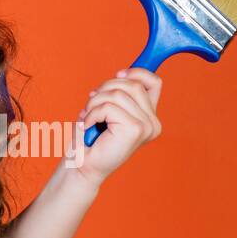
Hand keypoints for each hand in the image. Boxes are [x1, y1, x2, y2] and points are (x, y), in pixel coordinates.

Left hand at [71, 68, 162, 187]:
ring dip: (94, 103)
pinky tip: (88, 126)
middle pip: (131, 84)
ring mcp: (147, 127)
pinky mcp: (135, 129)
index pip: (154, 82)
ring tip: (88, 117)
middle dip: (105, 88)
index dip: (137, 72)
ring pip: (117, 94)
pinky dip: (91, 113)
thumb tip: (123, 74)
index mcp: (149, 116)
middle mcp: (153, 123)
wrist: (82, 165)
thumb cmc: (91, 137)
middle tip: (92, 104)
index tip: (118, 74)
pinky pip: (108, 107)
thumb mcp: (106, 109)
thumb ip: (118, 93)